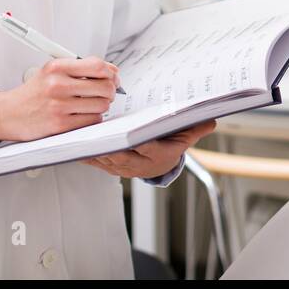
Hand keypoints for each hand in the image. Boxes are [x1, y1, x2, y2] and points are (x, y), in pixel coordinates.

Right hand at [0, 57, 121, 142]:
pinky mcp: (60, 124)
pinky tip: (84, 114)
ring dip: (102, 105)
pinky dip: (93, 118)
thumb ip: (79, 68)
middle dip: (110, 90)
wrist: (7, 114)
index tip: (113, 77)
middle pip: (105, 86)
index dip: (111, 72)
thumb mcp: (50, 72)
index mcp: (57, 67)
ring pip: (102, 105)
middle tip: (106, 93)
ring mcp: (59, 106)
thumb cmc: (33, 93)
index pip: (98, 65)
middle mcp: (58, 85)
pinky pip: (92, 120)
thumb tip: (111, 71)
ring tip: (91, 104)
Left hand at [82, 119, 216, 178]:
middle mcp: (137, 165)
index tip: (131, 136)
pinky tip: (76, 144)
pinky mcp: (110, 167)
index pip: (146, 148)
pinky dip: (86, 153)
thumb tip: (211, 120)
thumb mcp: (184, 138)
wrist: (160, 167)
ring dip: (94, 149)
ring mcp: (121, 168)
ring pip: (105, 159)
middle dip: (110, 146)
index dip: (138, 143)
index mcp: (156, 156)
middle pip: (121, 155)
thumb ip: (195, 129)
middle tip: (99, 136)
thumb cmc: (170, 148)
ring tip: (84, 137)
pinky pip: (96, 161)